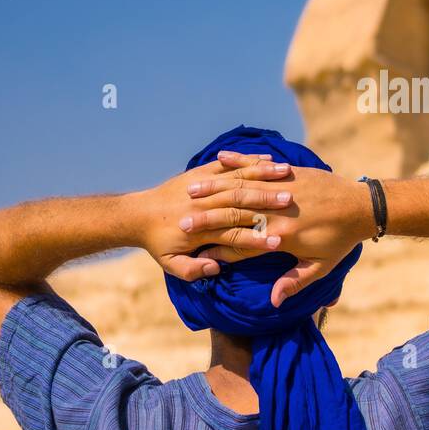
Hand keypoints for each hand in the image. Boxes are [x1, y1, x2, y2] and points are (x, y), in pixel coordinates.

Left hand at [132, 153, 294, 280]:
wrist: (136, 214)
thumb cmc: (156, 242)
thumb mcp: (169, 263)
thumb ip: (192, 270)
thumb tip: (215, 267)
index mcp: (201, 230)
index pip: (235, 235)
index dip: (257, 239)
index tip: (281, 242)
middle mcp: (205, 205)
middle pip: (243, 203)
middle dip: (268, 202)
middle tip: (292, 203)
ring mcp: (204, 185)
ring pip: (239, 179)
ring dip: (264, 177)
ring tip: (287, 175)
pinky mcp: (201, 173)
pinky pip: (229, 164)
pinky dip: (250, 161)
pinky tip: (270, 160)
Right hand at [184, 151, 372, 304]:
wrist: (362, 207)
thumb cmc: (340, 240)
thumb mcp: (321, 266)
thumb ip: (295, 281)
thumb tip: (274, 301)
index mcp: (282, 237)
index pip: (242, 245)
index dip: (218, 250)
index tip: (195, 254)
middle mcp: (278, 212)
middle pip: (235, 215)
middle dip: (206, 218)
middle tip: (181, 221)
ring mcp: (283, 189)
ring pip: (243, 189)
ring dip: (215, 189)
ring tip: (191, 191)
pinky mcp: (290, 173)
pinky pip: (260, 167)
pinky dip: (239, 162)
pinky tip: (220, 158)